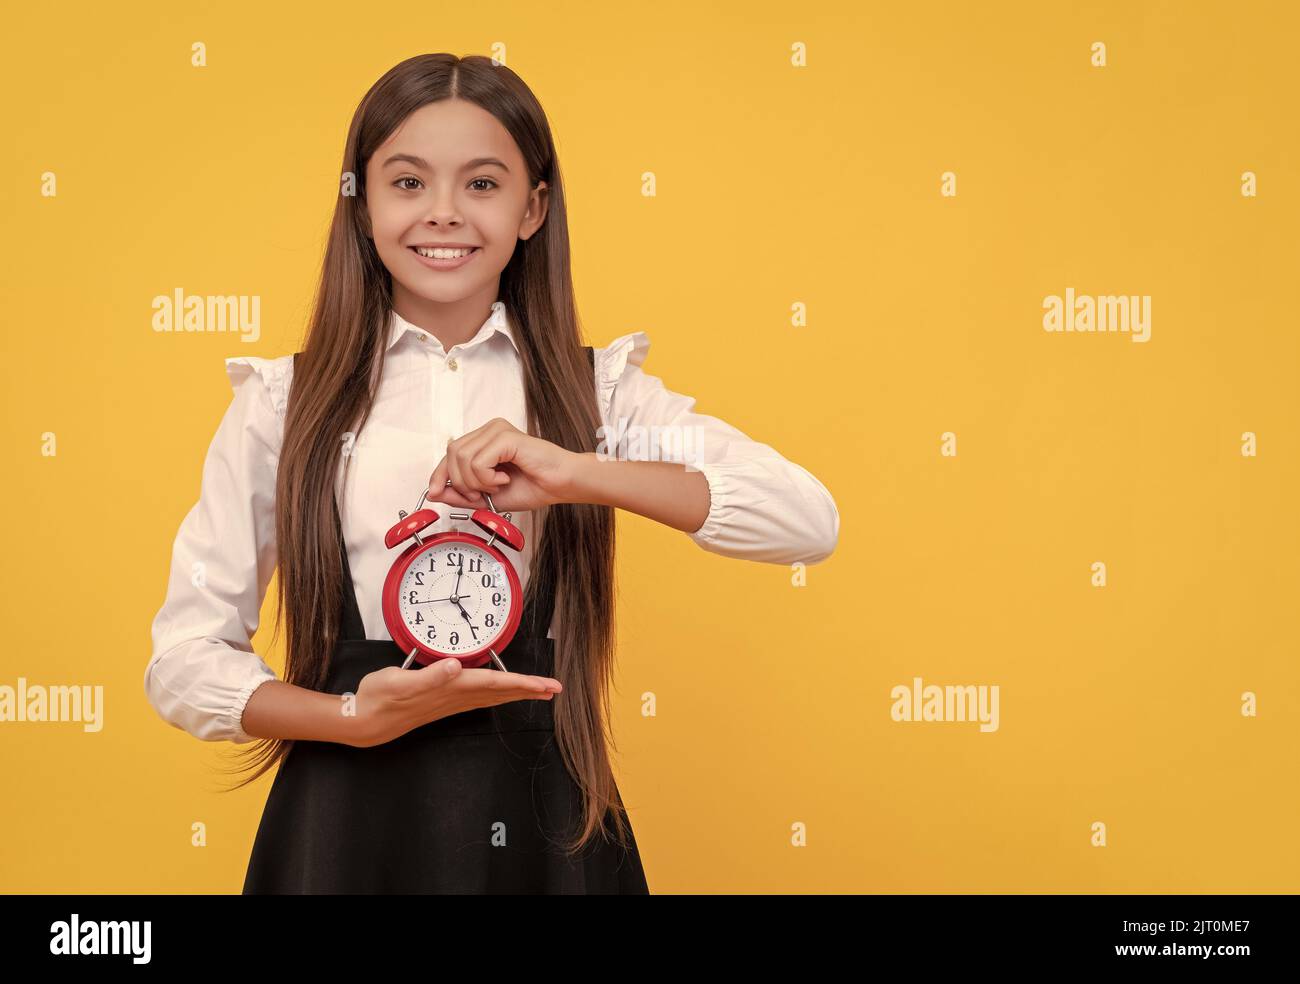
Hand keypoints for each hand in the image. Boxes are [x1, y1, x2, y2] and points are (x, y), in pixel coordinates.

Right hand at [347, 659, 562, 747]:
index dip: (523, 683)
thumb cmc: (378, 699)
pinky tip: (498, 693)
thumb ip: (429, 677)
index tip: (547, 685)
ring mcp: (449, 702)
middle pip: (500, 693)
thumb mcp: (398, 683)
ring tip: (537, 691)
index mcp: (451, 688)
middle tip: (555, 689)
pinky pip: (478, 698)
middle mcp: (454, 697)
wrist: (362, 721)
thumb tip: (455, 666)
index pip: (495, 684)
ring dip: (515, 693)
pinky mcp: (441, 703)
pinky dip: (495, 694)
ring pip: (491, 696)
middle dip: (528, 690)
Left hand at [427, 417, 580, 512]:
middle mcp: (488, 430)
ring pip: (462, 457)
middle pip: (452, 453)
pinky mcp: (506, 436)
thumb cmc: (533, 486)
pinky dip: (487, 478)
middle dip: (460, 482)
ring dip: (476, 481)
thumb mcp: (488, 497)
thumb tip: (435, 493)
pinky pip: (478, 461)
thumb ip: (462, 494)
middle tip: (482, 494)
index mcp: (484, 440)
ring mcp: (497, 430)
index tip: (434, 492)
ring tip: (496, 486)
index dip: (439, 474)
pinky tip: (503, 479)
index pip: (450, 453)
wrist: (560, 485)